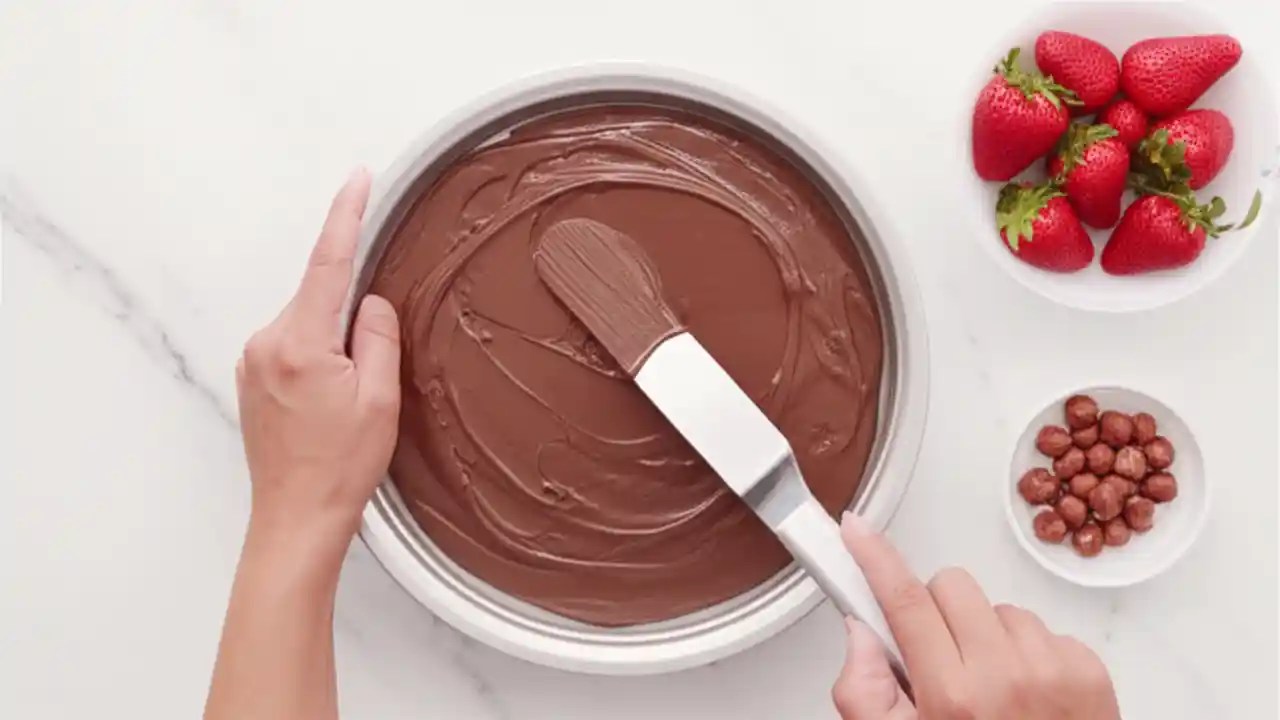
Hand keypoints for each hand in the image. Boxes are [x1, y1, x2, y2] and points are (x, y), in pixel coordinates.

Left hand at [236, 169, 400, 546]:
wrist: (296, 520)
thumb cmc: (341, 467)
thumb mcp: (379, 398)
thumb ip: (377, 335)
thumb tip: (369, 299)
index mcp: (299, 341)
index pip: (329, 262)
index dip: (347, 215)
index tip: (360, 178)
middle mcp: (265, 343)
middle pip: (320, 300)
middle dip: (353, 321)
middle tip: (372, 379)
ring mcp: (252, 362)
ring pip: (308, 327)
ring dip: (336, 347)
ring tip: (348, 407)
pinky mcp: (251, 380)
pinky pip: (294, 348)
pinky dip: (319, 361)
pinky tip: (329, 407)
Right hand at [831, 514, 1120, 719]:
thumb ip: (864, 695)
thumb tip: (860, 635)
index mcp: (952, 697)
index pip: (904, 602)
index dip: (874, 558)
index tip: (856, 531)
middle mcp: (1006, 675)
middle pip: (949, 587)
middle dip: (934, 612)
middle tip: (936, 659)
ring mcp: (1052, 669)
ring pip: (996, 606)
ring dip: (984, 635)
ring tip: (989, 688)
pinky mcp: (1088, 670)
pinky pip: (1041, 628)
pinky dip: (1027, 652)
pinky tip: (1024, 694)